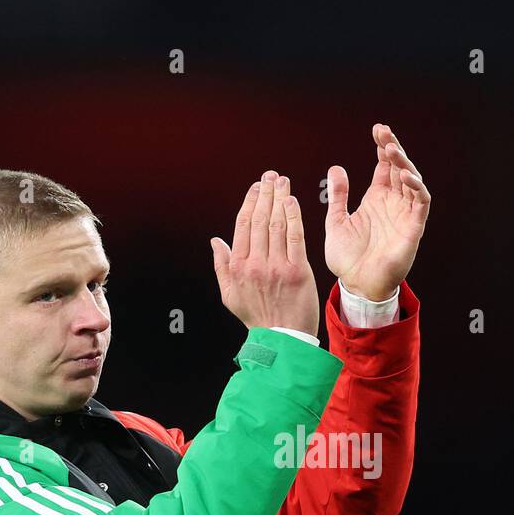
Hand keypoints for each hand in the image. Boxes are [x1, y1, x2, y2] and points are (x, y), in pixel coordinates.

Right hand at [211, 170, 318, 337]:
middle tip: (271, 176)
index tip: (256, 187)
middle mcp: (255, 264)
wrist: (282, 338)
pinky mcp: (297, 271)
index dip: (250, 202)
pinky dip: (294, 216)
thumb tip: (216, 241)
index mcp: (238, 267)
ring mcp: (277, 267)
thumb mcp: (229, 295)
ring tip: (283, 181)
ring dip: (280, 198)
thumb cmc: (257, 317)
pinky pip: (295, 237)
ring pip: (277, 224)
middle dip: (265, 193)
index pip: (242, 225)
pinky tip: (293, 201)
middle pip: (260, 220)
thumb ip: (222, 265)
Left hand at [324, 123, 430, 301]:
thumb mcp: (336, 221)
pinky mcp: (413, 228)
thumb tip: (335, 168)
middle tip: (384, 133)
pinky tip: (404, 176)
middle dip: (394, 149)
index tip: (377, 130)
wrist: (356, 286)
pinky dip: (416, 187)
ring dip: (405, 164)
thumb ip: (338, 196)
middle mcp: (393, 204)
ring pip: (412, 181)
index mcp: (376, 200)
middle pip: (400, 168)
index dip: (383, 148)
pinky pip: (420, 203)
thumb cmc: (347, 259)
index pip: (384, 167)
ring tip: (392, 150)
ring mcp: (404, 215)